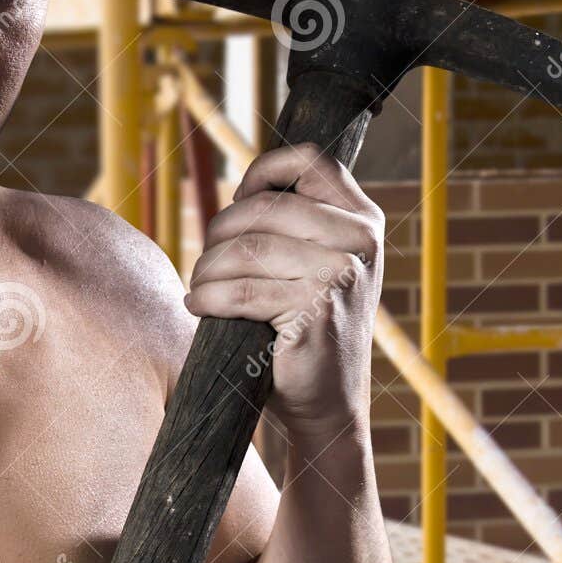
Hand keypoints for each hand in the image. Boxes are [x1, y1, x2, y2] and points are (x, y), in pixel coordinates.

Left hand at [184, 142, 383, 437]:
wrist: (329, 401)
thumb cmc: (307, 327)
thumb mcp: (317, 264)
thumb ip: (295, 224)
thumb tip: (241, 192)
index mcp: (362, 220)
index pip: (311, 160)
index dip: (263, 171)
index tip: (237, 200)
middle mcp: (360, 241)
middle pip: (266, 207)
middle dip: (220, 232)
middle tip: (206, 261)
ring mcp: (342, 275)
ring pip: (248, 248)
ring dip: (208, 268)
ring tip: (200, 286)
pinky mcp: (317, 311)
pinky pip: (242, 290)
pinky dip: (208, 296)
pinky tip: (198, 305)